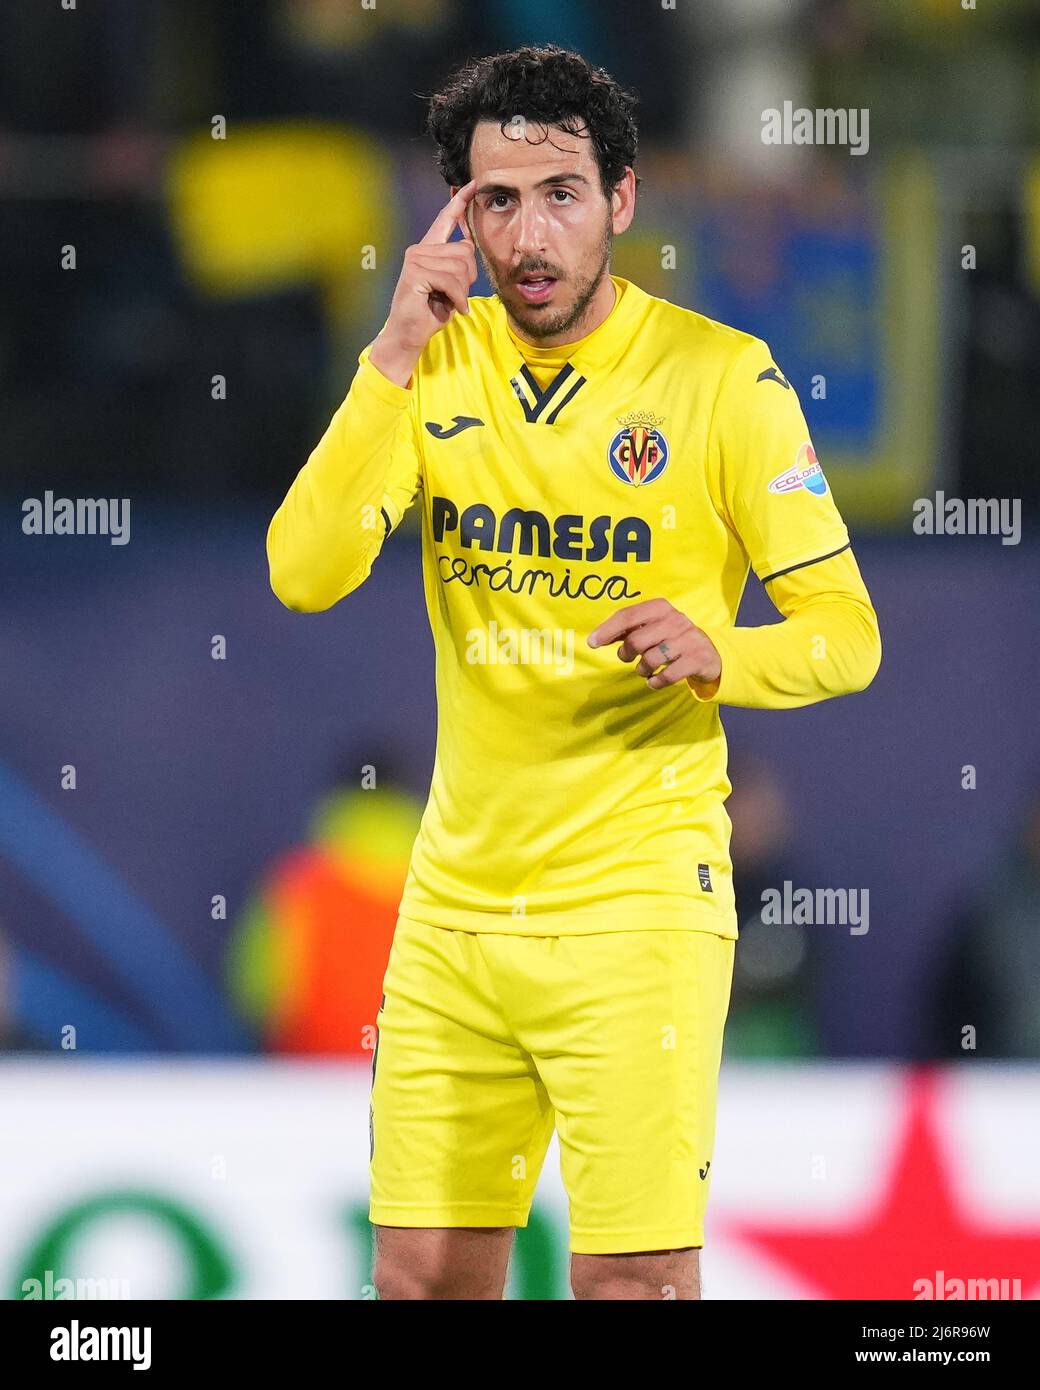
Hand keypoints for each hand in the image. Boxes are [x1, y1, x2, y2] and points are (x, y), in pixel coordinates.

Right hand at [369, 179, 478, 385]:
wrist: (408, 335)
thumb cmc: (428, 313)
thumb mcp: (449, 286)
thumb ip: (457, 266)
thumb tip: (469, 246)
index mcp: (427, 250)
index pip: (445, 220)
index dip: (459, 203)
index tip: (471, 185)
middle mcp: (419, 249)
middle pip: (465, 251)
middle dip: (468, 277)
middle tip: (455, 295)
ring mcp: (416, 259)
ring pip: (461, 267)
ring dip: (462, 291)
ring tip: (450, 302)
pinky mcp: (416, 272)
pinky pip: (452, 280)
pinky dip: (458, 298)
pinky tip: (452, 308)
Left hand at [587, 598, 721, 689]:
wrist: (711, 653)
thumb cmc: (672, 639)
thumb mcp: (653, 628)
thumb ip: (627, 630)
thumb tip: (598, 637)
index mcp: (660, 608)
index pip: (628, 616)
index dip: (607, 630)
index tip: (592, 642)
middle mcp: (675, 620)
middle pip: (636, 640)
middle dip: (626, 654)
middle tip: (628, 658)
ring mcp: (688, 640)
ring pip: (650, 659)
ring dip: (642, 670)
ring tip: (645, 670)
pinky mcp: (696, 659)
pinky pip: (667, 675)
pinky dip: (655, 682)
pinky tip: (655, 681)